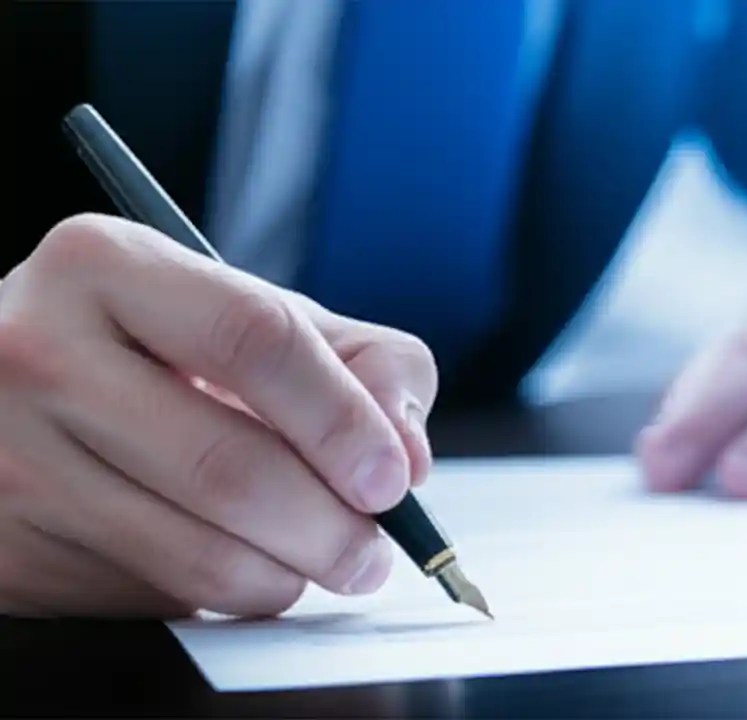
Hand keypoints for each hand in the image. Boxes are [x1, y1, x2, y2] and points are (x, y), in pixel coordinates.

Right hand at [0, 215, 436, 617]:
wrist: (7, 395)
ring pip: (194, 552)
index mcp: (106, 264)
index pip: (256, 340)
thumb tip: (408, 456)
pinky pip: (153, 595)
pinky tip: (240, 562)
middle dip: (331, 527)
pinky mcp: (5, 548)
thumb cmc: (153, 349)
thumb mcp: (253, 314)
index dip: (343, 420)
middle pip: (228, 466)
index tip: (392, 478)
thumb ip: (360, 361)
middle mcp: (37, 351)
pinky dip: (224, 594)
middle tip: (374, 548)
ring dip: (288, 575)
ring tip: (323, 561)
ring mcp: (10, 455)